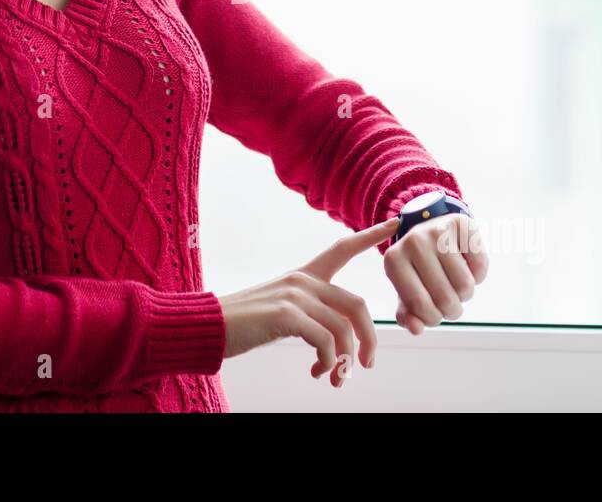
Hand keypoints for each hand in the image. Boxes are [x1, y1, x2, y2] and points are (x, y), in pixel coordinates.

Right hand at [217, 217, 399, 387]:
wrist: (207, 326)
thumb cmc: (243, 324)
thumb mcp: (281, 311)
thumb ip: (309, 314)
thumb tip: (336, 340)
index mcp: (302, 276)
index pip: (341, 249)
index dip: (369, 236)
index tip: (394, 223)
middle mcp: (302, 281)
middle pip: (356, 305)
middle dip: (369, 339)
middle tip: (365, 365)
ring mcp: (295, 296)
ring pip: (344, 328)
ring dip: (346, 360)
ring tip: (334, 378)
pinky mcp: (286, 315)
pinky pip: (326, 342)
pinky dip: (328, 363)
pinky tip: (317, 371)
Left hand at [386, 211, 487, 334]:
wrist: (432, 227)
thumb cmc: (419, 266)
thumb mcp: (407, 288)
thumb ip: (408, 313)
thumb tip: (416, 329)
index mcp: (393, 260)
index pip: (419, 305)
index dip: (433, 319)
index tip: (434, 315)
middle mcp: (413, 241)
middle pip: (446, 298)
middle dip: (453, 311)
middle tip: (450, 304)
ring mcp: (438, 230)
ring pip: (465, 285)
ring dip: (466, 295)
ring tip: (456, 285)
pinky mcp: (462, 224)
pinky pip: (480, 266)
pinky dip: (479, 276)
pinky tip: (467, 267)